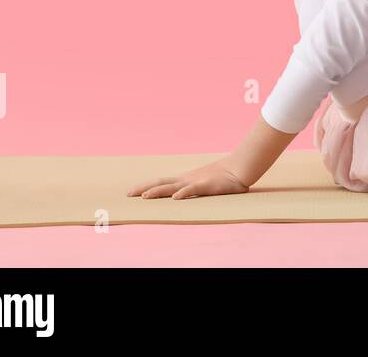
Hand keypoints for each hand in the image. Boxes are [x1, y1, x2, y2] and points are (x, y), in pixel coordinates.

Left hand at [127, 159, 249, 199]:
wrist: (239, 168)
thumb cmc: (223, 177)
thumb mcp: (204, 182)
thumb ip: (193, 188)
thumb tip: (181, 194)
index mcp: (185, 179)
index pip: (161, 182)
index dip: (147, 186)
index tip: (132, 191)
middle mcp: (186, 180)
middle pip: (161, 183)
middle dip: (144, 188)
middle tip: (128, 194)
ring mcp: (196, 182)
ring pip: (173, 187)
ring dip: (158, 191)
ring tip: (145, 196)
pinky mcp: (207, 185)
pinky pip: (193, 190)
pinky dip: (183, 193)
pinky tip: (175, 198)